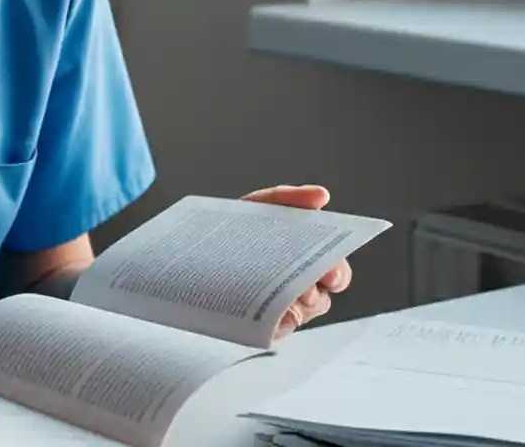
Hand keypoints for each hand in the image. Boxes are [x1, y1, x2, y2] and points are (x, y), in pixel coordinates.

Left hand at [241, 185, 353, 339]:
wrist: (187, 252)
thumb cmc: (230, 229)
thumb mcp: (258, 206)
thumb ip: (289, 198)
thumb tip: (321, 196)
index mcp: (302, 259)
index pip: (334, 272)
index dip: (337, 274)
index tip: (330, 275)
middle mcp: (296, 287)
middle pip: (322, 298)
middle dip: (318, 294)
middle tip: (307, 290)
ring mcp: (278, 308)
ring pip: (302, 315)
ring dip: (297, 306)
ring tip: (284, 296)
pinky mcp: (260, 326)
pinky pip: (276, 329)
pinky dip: (275, 319)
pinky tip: (266, 310)